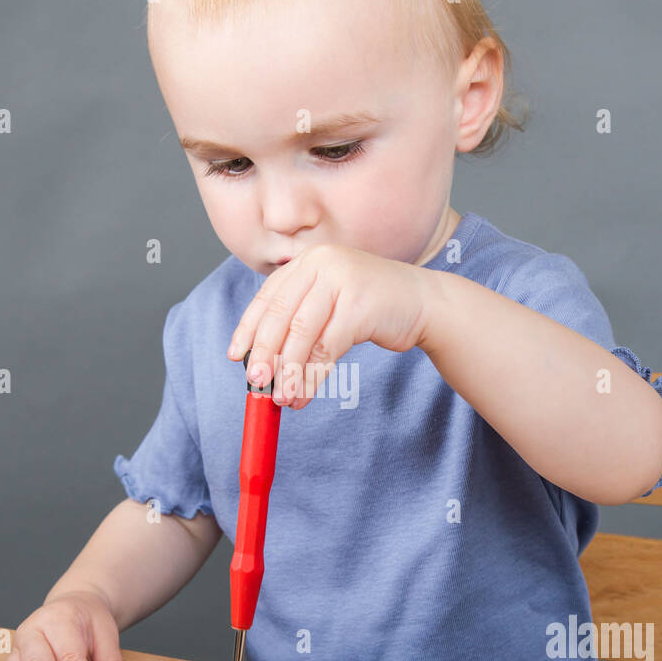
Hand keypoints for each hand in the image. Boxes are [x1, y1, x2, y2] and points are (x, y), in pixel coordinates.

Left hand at [226, 244, 430, 407]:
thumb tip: (263, 361)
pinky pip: (327, 347)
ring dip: (288, 371)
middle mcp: (321, 263)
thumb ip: (301, 317)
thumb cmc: (373, 307)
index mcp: (308, 261)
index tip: (236, 356)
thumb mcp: (331, 302)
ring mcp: (342, 280)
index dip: (248, 329)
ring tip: (282, 399)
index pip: (268, 297)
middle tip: (255, 385)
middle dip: (264, 354)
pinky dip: (312, 376)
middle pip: (280, 315)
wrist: (425, 302)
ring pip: (301, 333)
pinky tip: (305, 394)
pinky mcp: (360, 304)